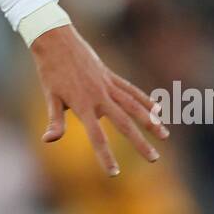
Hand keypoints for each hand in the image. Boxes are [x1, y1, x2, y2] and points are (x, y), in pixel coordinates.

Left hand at [31, 24, 167, 175]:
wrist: (56, 40)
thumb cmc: (50, 71)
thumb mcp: (50, 96)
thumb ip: (54, 120)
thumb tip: (48, 140)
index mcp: (83, 105)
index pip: (97, 136)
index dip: (105, 155)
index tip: (114, 173)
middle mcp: (100, 96)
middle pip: (124, 123)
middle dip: (140, 142)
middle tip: (155, 159)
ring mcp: (108, 84)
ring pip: (134, 106)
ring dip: (151, 121)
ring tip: (165, 135)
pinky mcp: (110, 76)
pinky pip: (131, 90)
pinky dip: (145, 99)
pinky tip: (157, 109)